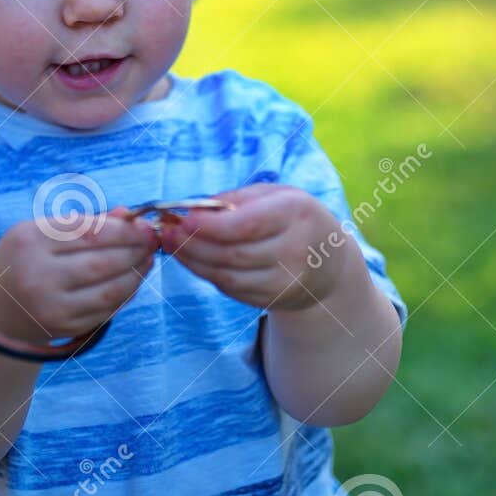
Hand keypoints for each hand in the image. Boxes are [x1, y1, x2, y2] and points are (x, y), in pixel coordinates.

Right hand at [0, 207, 158, 342]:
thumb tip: (128, 214)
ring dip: (136, 273)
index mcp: (30, 241)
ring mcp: (51, 306)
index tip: (144, 225)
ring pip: (109, 289)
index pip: (88, 232)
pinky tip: (134, 281)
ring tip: (148, 259)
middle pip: (102, 261)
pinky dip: (126, 294)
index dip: (123, 229)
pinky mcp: (64, 327)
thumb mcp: (39, 233)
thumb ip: (82, 223)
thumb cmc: (21, 262)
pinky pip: (106, 310)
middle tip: (152, 241)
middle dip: (135, 250)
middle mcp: (37, 275)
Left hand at [155, 183, 350, 311]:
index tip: (183, 218)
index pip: (247, 225)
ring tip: (173, 244)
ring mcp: (287, 282)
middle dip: (192, 244)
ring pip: (228, 276)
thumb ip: (237, 200)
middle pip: (232, 254)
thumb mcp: (275, 195)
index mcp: (297, 214)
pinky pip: (232, 290)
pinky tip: (194, 260)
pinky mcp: (276, 301)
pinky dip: (208, 275)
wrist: (329, 261)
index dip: (209, 225)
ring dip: (193, 262)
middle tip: (167, 231)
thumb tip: (193, 209)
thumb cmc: (293, 217)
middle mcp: (296, 251)